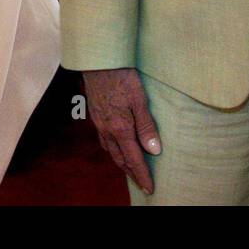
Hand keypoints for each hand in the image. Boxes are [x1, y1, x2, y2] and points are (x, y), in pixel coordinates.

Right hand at [83, 68, 160, 192]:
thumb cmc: (122, 76)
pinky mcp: (95, 115)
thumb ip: (146, 126)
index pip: (134, 159)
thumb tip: (154, 151)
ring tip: (131, 169)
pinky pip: (103, 140)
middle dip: (132, 173)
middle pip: (120, 159)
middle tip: (142, 183)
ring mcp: (99, 123)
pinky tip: (116, 147)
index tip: (150, 188)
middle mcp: (107, 129)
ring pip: (110, 150)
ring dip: (121, 163)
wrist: (98, 60)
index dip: (142, 175)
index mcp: (120, 128)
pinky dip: (112, 150)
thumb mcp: (139, 99)